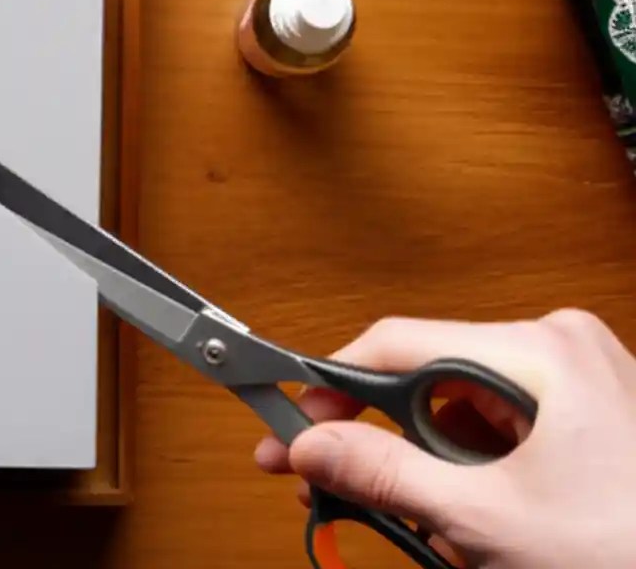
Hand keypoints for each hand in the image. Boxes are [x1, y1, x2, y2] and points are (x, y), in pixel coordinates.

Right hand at [255, 310, 635, 567]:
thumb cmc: (630, 551)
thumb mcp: (485, 520)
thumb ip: (383, 476)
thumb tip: (311, 449)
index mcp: (540, 352)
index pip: (399, 343)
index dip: (332, 383)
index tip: (288, 417)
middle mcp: (558, 351)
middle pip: (425, 379)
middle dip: (375, 439)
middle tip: (321, 477)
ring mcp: (575, 383)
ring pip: (457, 412)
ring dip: (422, 467)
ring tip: (414, 524)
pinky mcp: (582, 417)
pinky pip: (495, 432)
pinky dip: (465, 474)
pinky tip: (458, 521)